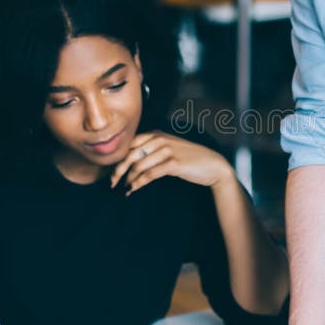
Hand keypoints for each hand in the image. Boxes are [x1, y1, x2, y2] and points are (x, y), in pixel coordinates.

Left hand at [110, 131, 232, 194]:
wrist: (212, 164)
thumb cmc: (189, 158)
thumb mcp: (169, 148)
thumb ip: (151, 150)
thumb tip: (130, 162)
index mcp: (156, 134)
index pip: (129, 144)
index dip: (118, 158)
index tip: (111, 170)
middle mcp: (160, 139)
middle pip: (130, 155)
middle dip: (118, 170)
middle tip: (112, 182)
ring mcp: (167, 151)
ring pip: (138, 166)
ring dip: (128, 179)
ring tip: (124, 188)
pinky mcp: (173, 163)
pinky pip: (149, 175)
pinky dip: (138, 183)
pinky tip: (133, 189)